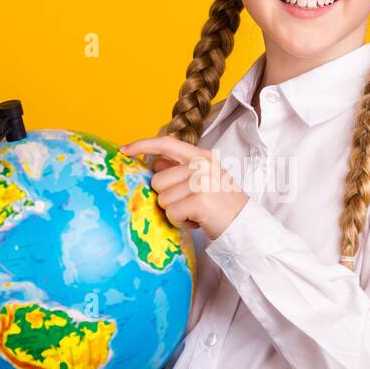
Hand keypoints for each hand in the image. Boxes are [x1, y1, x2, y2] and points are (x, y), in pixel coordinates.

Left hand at [119, 136, 248, 240]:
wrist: (246, 225)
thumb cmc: (223, 204)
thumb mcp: (204, 179)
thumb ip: (179, 169)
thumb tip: (153, 164)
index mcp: (201, 156)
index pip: (166, 143)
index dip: (142, 145)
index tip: (124, 150)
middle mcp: (201, 164)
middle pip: (157, 180)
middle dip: (167, 197)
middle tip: (190, 204)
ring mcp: (200, 181)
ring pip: (162, 199)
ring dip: (175, 212)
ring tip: (196, 213)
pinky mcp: (198, 200)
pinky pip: (171, 213)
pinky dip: (181, 222)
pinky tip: (197, 221)